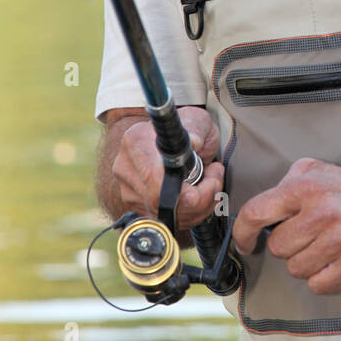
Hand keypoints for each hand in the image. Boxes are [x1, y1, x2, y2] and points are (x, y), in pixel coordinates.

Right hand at [112, 106, 223, 229]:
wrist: (176, 140)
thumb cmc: (188, 128)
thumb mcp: (198, 120)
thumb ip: (196, 129)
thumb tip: (194, 143)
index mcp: (136, 141)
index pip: (153, 177)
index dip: (182, 189)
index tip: (207, 180)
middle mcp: (126, 167)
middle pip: (161, 201)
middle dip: (201, 196)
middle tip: (215, 176)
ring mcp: (129, 190)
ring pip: (168, 215)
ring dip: (200, 205)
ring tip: (210, 181)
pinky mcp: (139, 207)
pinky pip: (169, 221)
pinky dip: (192, 213)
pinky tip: (199, 194)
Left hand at [231, 157, 340, 293]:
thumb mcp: (317, 169)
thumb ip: (285, 184)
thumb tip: (258, 214)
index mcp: (307, 187)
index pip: (256, 213)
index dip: (243, 232)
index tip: (245, 242)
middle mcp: (322, 213)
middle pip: (278, 248)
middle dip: (288, 244)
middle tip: (309, 234)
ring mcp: (339, 243)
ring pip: (296, 270)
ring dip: (306, 262)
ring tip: (326, 245)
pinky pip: (318, 285)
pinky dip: (323, 277)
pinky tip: (336, 260)